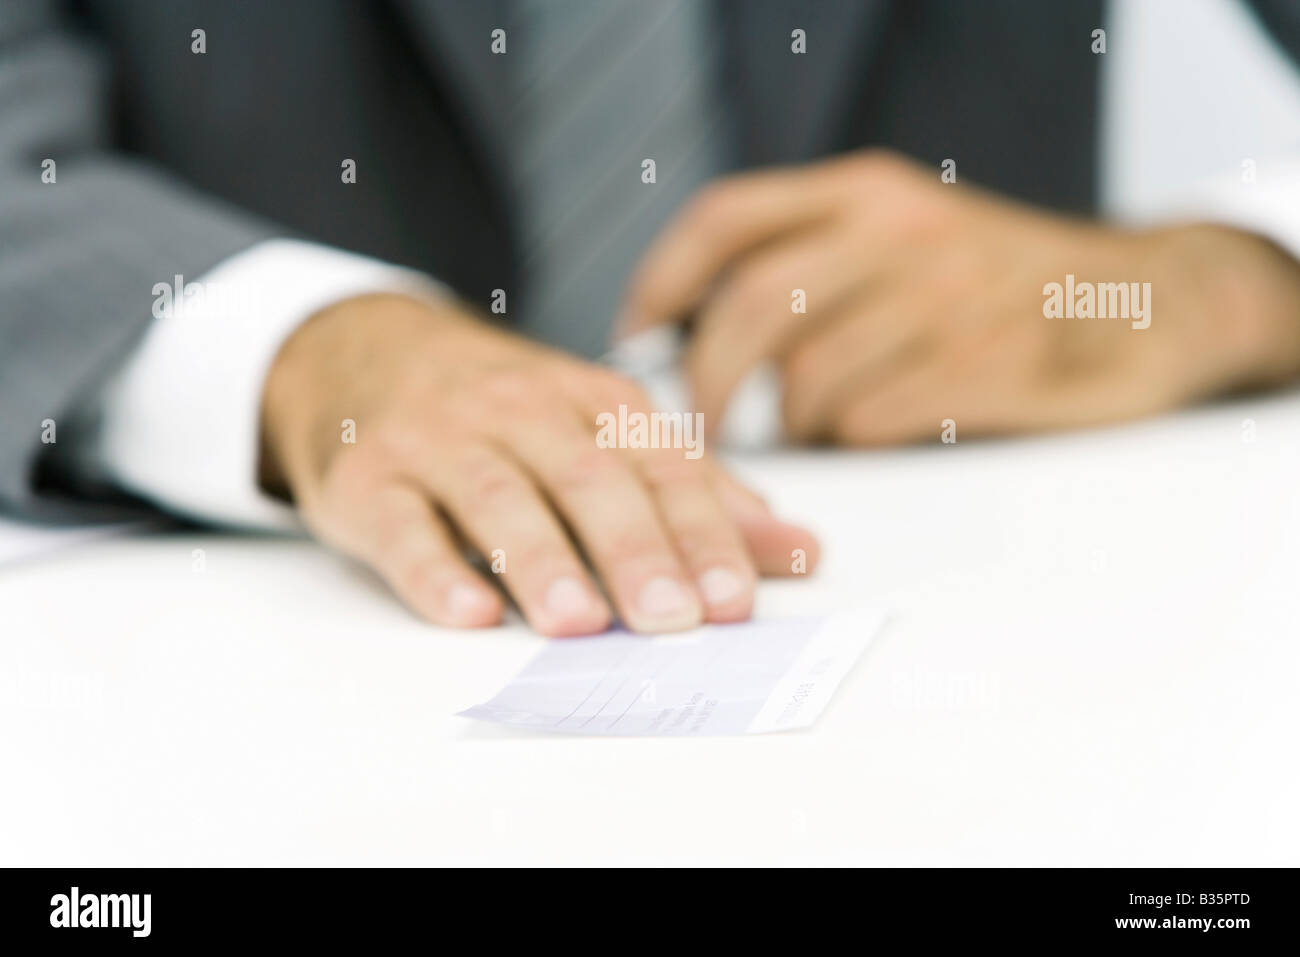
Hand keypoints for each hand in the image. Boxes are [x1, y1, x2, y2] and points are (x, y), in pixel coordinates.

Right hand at [258, 294, 817, 635]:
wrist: (366, 352)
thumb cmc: (506, 411)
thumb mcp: (605, 430)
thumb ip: (697, 495)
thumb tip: (800, 552)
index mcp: (593, 403)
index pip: (662, 465)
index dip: (701, 531)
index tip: (733, 600)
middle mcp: (521, 412)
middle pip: (586, 477)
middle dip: (634, 549)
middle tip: (670, 619)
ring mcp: (440, 442)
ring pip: (497, 496)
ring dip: (540, 560)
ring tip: (578, 622)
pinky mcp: (370, 480)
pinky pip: (401, 524)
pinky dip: (432, 570)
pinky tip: (468, 612)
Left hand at [621, 150, 1299, 443]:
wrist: (1148, 299)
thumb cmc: (998, 280)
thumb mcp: (905, 233)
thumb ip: (811, 262)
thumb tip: (686, 334)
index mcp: (865, 190)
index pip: (726, 218)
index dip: (660, 281)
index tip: (634, 336)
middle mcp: (898, 229)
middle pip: (747, 311)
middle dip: (703, 387)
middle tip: (697, 430)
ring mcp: (946, 295)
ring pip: (805, 382)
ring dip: (791, 426)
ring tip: (812, 431)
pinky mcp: (985, 362)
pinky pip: (868, 421)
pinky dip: (852, 440)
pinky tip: (877, 431)